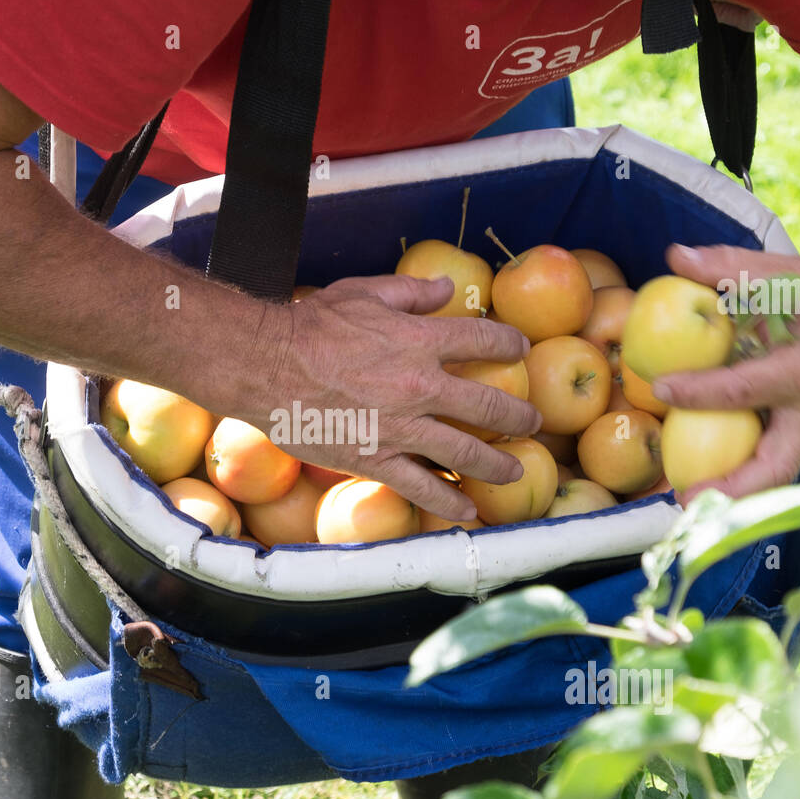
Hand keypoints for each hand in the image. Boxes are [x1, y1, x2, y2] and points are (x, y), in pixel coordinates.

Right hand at [228, 274, 541, 520]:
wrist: (267, 365)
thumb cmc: (312, 324)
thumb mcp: (364, 293)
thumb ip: (410, 292)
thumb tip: (446, 287)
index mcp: (421, 341)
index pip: (485, 340)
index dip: (511, 344)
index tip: (521, 349)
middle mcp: (421, 386)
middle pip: (489, 405)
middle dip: (519, 417)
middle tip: (532, 423)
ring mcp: (401, 428)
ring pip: (466, 452)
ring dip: (497, 464)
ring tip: (514, 472)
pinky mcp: (376, 459)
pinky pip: (421, 486)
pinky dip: (448, 501)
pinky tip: (467, 510)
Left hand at [653, 243, 799, 503]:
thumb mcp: (787, 273)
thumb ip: (730, 267)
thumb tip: (675, 256)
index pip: (746, 390)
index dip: (700, 392)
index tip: (661, 389)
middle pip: (775, 467)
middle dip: (732, 492)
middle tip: (685, 498)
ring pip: (776, 470)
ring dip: (734, 491)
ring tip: (684, 500)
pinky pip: (775, 455)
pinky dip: (742, 468)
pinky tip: (701, 474)